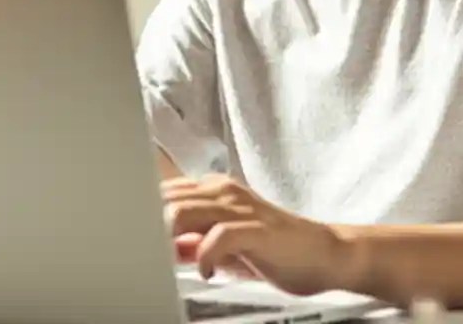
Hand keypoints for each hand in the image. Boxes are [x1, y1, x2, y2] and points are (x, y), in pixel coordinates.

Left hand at [162, 174, 355, 295]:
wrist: (326, 254)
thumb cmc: (277, 250)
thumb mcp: (225, 244)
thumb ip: (193, 242)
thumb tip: (164, 248)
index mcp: (213, 191)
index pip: (163, 192)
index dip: (144, 214)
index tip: (136, 238)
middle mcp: (223, 192)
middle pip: (164, 199)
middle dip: (150, 228)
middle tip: (150, 256)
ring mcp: (240, 208)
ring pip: (183, 212)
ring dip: (169, 240)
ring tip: (174, 263)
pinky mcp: (256, 228)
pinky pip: (217, 236)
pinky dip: (205, 256)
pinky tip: (208, 272)